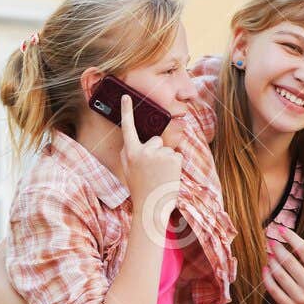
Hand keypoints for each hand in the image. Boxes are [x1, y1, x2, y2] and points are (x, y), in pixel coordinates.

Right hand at [119, 94, 182, 217]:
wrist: (152, 207)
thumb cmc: (140, 190)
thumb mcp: (128, 171)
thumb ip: (129, 153)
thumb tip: (131, 140)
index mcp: (131, 153)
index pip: (128, 128)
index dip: (127, 111)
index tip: (127, 96)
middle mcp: (144, 150)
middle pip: (155, 140)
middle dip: (157, 152)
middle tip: (154, 172)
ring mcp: (159, 154)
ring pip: (167, 150)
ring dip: (167, 161)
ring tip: (161, 177)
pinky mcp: (173, 158)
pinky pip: (176, 156)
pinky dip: (175, 166)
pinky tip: (169, 177)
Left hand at [263, 224, 303, 303]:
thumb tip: (300, 243)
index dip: (291, 237)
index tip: (281, 229)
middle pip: (289, 260)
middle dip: (277, 248)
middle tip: (270, 241)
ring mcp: (301, 299)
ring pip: (279, 274)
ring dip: (271, 262)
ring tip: (269, 255)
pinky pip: (274, 290)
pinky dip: (267, 278)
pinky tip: (265, 269)